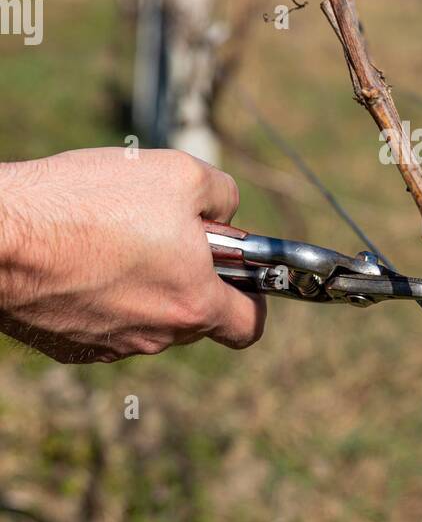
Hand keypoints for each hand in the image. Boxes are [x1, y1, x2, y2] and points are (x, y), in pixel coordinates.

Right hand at [0, 148, 265, 362]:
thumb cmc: (89, 201)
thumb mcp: (178, 174)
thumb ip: (221, 196)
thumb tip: (225, 213)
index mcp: (194, 304)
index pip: (247, 325)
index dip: (252, 295)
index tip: (237, 267)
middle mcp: (156, 337)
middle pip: (194, 315)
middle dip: (190, 276)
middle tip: (162, 230)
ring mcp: (109, 347)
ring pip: (147, 316)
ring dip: (142, 281)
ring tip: (110, 234)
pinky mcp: (69, 346)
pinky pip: (103, 320)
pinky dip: (99, 293)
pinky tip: (78, 256)